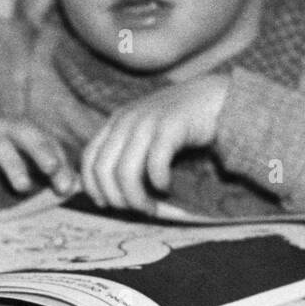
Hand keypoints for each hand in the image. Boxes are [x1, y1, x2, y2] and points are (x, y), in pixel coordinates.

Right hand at [0, 100, 76, 198]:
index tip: (69, 187)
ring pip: (0, 147)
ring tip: (23, 187)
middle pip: (27, 134)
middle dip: (42, 151)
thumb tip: (77, 187)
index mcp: (25, 129)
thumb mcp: (22, 152)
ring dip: (13, 166)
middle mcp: (6, 129)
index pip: (48, 142)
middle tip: (52, 169)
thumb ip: (48, 168)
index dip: (60, 162)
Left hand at [80, 75, 229, 213]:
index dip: (93, 186)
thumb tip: (114, 192)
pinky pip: (154, 163)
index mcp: (117, 121)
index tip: (108, 204)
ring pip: (125, 172)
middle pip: (103, 169)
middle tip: (137, 209)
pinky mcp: (170, 126)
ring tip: (152, 206)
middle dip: (116, 198)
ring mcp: (147, 122)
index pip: (88, 159)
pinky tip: (166, 187)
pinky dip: (157, 182)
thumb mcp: (147, 132)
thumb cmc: (182, 123)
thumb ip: (130, 152)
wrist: (215, 96)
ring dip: (136, 197)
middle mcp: (126, 120)